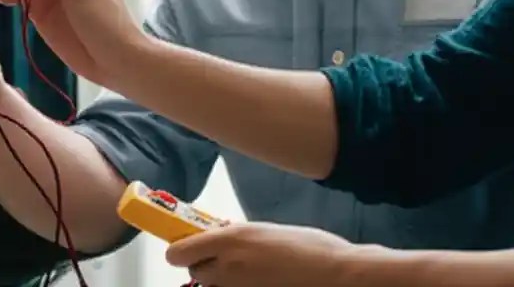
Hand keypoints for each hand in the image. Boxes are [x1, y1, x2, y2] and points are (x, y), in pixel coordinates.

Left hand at [165, 222, 359, 286]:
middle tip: (227, 262)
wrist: (336, 275)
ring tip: (249, 275)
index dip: (182, 250)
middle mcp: (227, 266)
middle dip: (206, 267)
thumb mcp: (265, 231)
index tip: (192, 247)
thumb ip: (236, 236)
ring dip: (221, 282)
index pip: (178, 252)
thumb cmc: (309, 247)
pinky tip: (261, 283)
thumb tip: (219, 238)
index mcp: (229, 239)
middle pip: (194, 272)